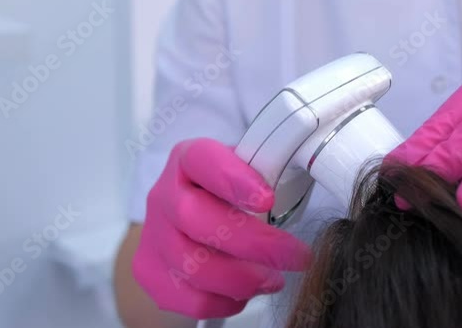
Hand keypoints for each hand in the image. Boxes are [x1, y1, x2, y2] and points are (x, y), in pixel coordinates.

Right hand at [133, 138, 311, 318]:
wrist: (182, 224)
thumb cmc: (225, 195)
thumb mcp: (244, 172)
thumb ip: (268, 172)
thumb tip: (311, 175)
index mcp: (188, 159)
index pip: (203, 160)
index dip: (234, 180)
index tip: (269, 201)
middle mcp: (164, 193)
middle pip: (195, 218)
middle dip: (253, 242)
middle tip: (294, 256)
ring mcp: (153, 234)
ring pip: (191, 264)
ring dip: (242, 278)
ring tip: (274, 280)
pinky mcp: (149, 270)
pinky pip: (188, 297)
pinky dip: (224, 301)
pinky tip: (244, 292)